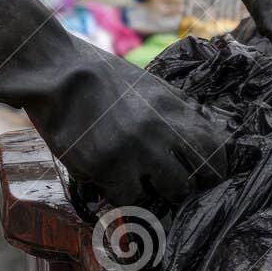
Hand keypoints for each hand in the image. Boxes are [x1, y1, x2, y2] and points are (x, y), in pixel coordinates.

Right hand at [39, 44, 229, 210]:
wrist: (55, 71)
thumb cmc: (99, 75)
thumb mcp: (147, 83)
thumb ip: (177, 106)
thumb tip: (203, 125)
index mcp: (173, 107)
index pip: (215, 149)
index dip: (214, 169)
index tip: (205, 177)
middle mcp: (159, 131)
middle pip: (193, 180)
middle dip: (183, 187)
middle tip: (169, 187)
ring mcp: (133, 151)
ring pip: (165, 195)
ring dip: (155, 195)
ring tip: (140, 186)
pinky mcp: (105, 167)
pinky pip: (129, 199)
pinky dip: (125, 197)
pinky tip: (114, 185)